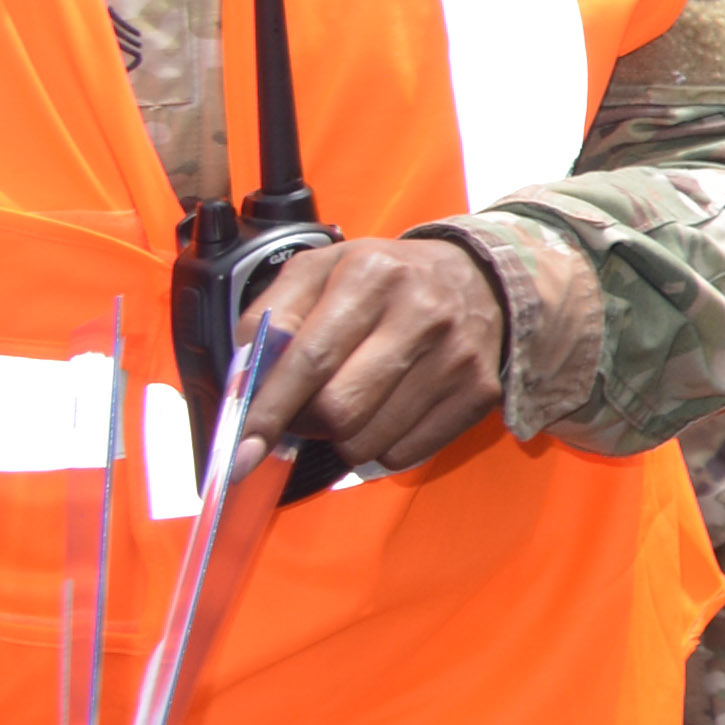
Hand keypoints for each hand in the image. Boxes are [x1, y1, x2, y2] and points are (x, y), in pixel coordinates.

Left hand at [248, 235, 509, 471]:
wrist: (482, 278)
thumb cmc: (385, 280)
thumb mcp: (321, 270)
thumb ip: (272, 315)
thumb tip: (247, 381)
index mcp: (372, 275)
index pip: (310, 359)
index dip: (270, 410)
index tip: (243, 449)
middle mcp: (421, 314)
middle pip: (340, 410)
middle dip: (308, 424)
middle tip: (307, 411)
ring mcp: (456, 357)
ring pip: (369, 441)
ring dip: (345, 438)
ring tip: (354, 405)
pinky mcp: (478, 392)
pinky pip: (406, 453)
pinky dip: (383, 447)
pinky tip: (388, 413)